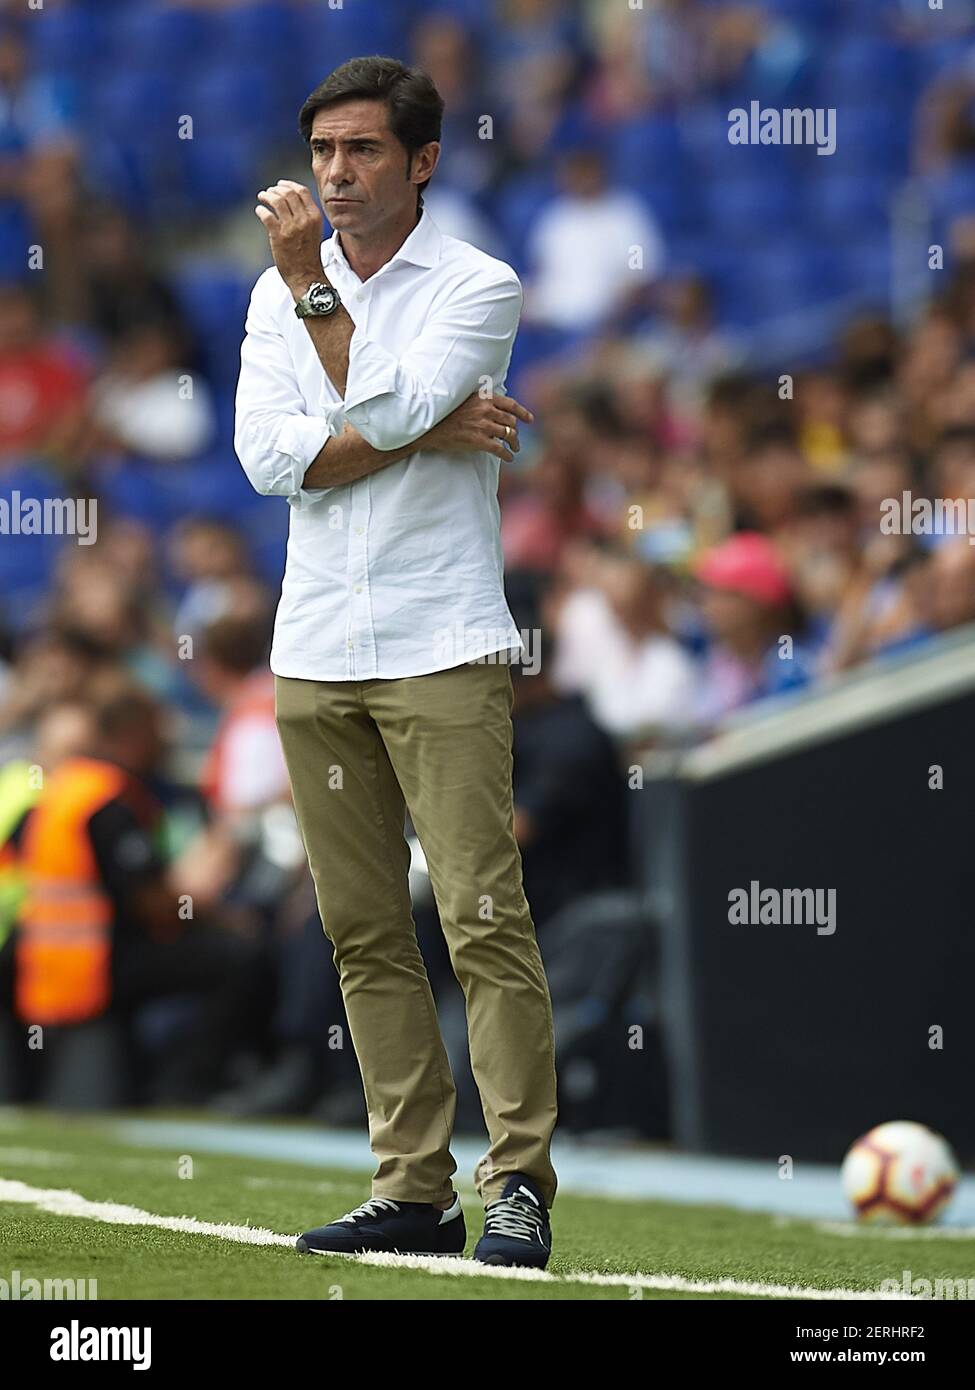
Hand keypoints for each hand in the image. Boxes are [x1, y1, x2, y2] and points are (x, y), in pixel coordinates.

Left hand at [255, 179, 325, 295]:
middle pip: (288, 193)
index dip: (289, 184)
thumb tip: (290, 199)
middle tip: (268, 192)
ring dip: (267, 196)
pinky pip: (266, 215)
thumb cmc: (308, 255)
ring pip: (277, 200)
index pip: (302, 191)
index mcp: (315, 217)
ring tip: (262, 197)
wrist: (306, 276)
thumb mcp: (313, 231)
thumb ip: (305, 215)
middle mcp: (304, 219)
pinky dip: (261, 210)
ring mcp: (291, 227)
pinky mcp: (278, 236)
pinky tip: (259, 211)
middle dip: (276, 189)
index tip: (280, 184)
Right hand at [426, 391, 533, 461]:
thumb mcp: (466, 399)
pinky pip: (500, 449)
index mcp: (484, 398)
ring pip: (508, 435)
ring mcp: (483, 425)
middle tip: (516, 441)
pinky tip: (509, 458)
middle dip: (516, 433)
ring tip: (514, 449)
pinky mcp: (478, 440)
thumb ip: (483, 401)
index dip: (523, 413)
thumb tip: (498, 408)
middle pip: (511, 421)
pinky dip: (507, 455)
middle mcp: (486, 409)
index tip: (530, 420)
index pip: (511, 404)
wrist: (431, 426)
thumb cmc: (447, 414)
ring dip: (515, 443)